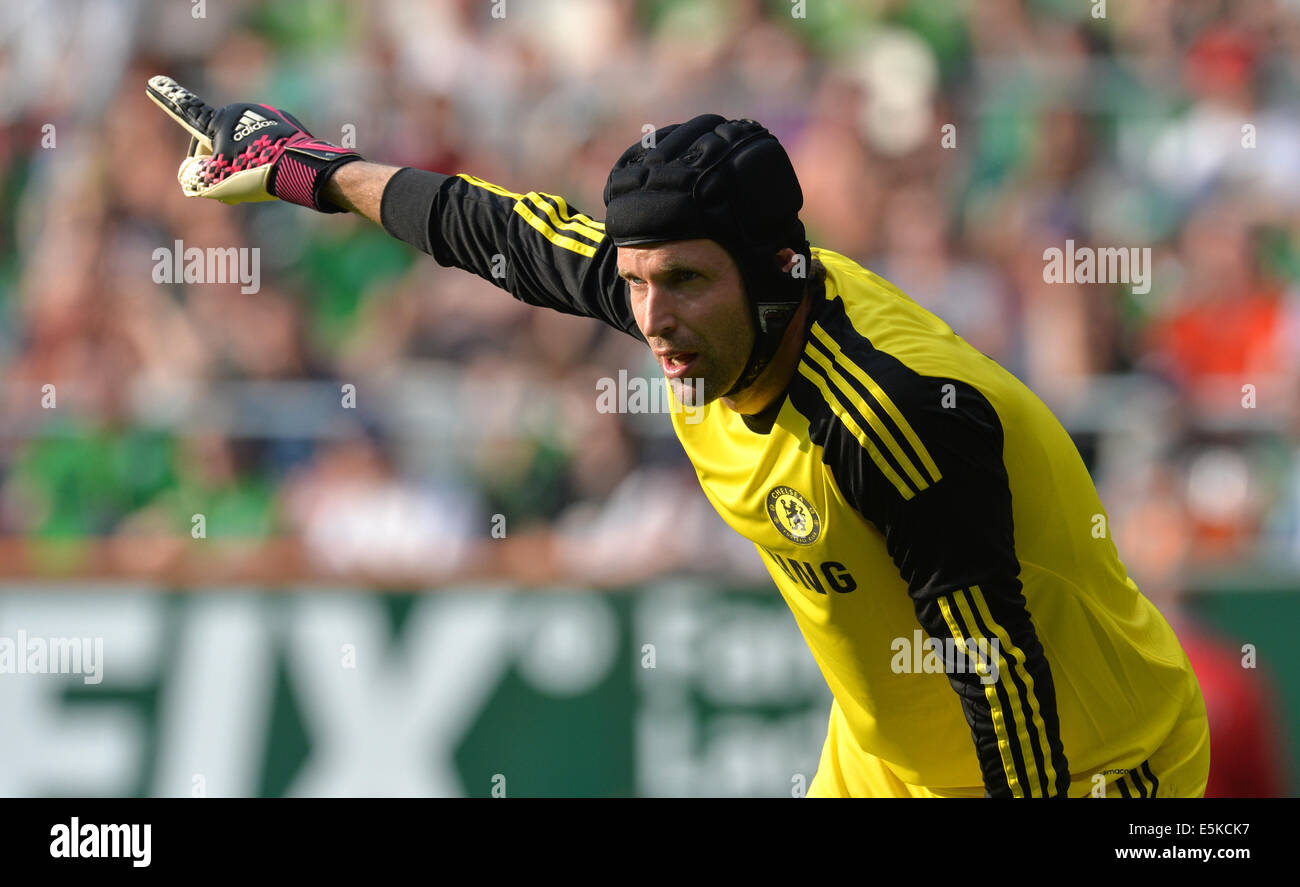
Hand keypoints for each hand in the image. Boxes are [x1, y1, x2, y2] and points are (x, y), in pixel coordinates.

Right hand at [145, 74, 362, 211]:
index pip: (187, 110)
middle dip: (216, 162)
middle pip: (219, 138)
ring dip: (241, 162)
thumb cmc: (254, 172)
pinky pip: (268, 144)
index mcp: (220, 119)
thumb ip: (194, 178)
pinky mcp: (288, 126)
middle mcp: (242, 111)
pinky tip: (270, 176)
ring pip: (246, 142)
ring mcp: (268, 116)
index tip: (155, 81)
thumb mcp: (215, 181)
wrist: (302, 168)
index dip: (167, 98)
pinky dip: (264, 159)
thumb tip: (189, 176)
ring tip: (249, 185)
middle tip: (220, 188)